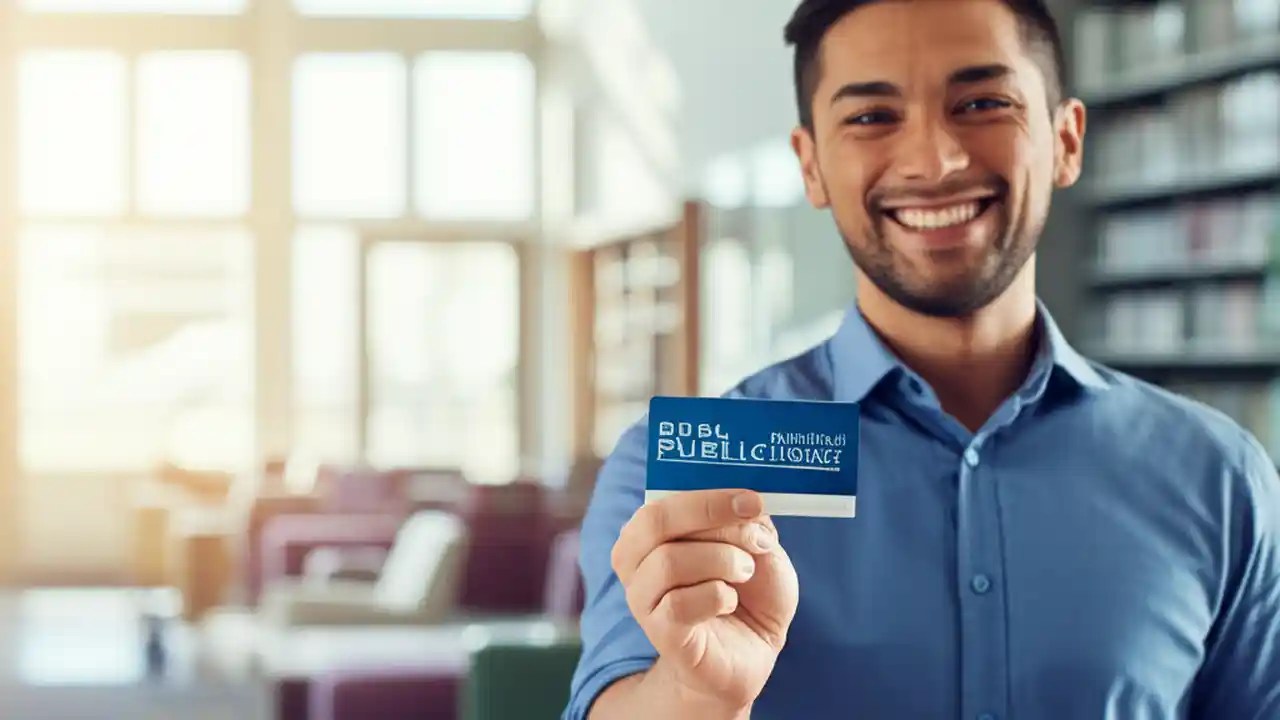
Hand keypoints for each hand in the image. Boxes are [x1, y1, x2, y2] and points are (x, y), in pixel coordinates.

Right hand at [611, 489, 798, 711]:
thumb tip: (749, 512)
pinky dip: (717, 596)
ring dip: (721, 560)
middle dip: (709, 516)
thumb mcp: (760, 552)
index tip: (752, 501)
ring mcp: (643, 599)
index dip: (708, 496)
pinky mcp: (659, 633)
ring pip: (668, 562)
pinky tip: (730, 602)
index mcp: (653, 532)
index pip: (664, 499)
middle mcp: (637, 561)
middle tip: (754, 532)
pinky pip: (679, 605)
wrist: (747, 657)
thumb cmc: (748, 596)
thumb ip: (751, 526)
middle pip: (654, 521)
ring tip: (746, 571)